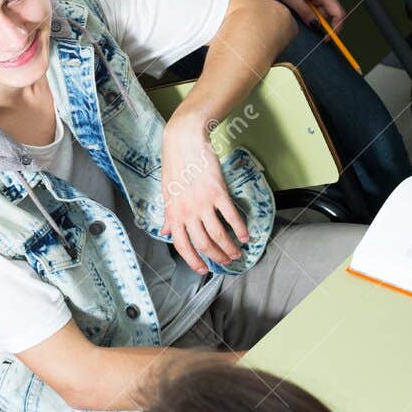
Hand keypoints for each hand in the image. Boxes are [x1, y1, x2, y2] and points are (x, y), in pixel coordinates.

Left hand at [161, 108, 248, 274]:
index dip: (193, 261)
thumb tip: (165, 231)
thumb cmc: (174, 165)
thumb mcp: (167, 193)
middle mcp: (187, 212)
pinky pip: (231, 216)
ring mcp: (203, 203)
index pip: (182, 245)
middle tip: (226, 262)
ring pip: (219, 235)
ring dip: (230, 248)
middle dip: (217, 257)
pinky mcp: (218, 193)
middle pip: (204, 244)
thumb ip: (169, 215)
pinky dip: (241, 229)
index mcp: (173, 213)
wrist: (184, 141)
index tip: (203, 270)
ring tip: (237, 253)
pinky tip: (246, 236)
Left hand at [261, 0, 344, 28]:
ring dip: (311, 11)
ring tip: (294, 2)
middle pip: (329, 11)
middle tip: (301, 17)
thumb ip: (304, 12)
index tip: (328, 38)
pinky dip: (309, 4)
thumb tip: (316, 26)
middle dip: (318, 19)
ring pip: (322, 6)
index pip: (338, 12)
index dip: (336, 28)